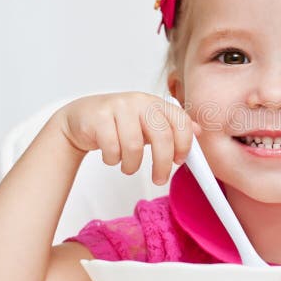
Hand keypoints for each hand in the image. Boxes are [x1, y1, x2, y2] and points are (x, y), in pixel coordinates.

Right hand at [54, 92, 200, 184]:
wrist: (82, 118)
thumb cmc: (119, 124)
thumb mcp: (148, 124)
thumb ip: (173, 127)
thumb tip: (199, 131)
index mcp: (156, 103)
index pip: (180, 121)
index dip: (184, 144)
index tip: (179, 161)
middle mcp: (139, 101)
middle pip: (161, 136)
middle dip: (162, 163)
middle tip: (159, 178)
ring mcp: (118, 107)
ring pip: (134, 146)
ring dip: (131, 165)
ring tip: (127, 166)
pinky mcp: (99, 117)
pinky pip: (112, 148)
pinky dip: (112, 159)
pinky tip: (111, 156)